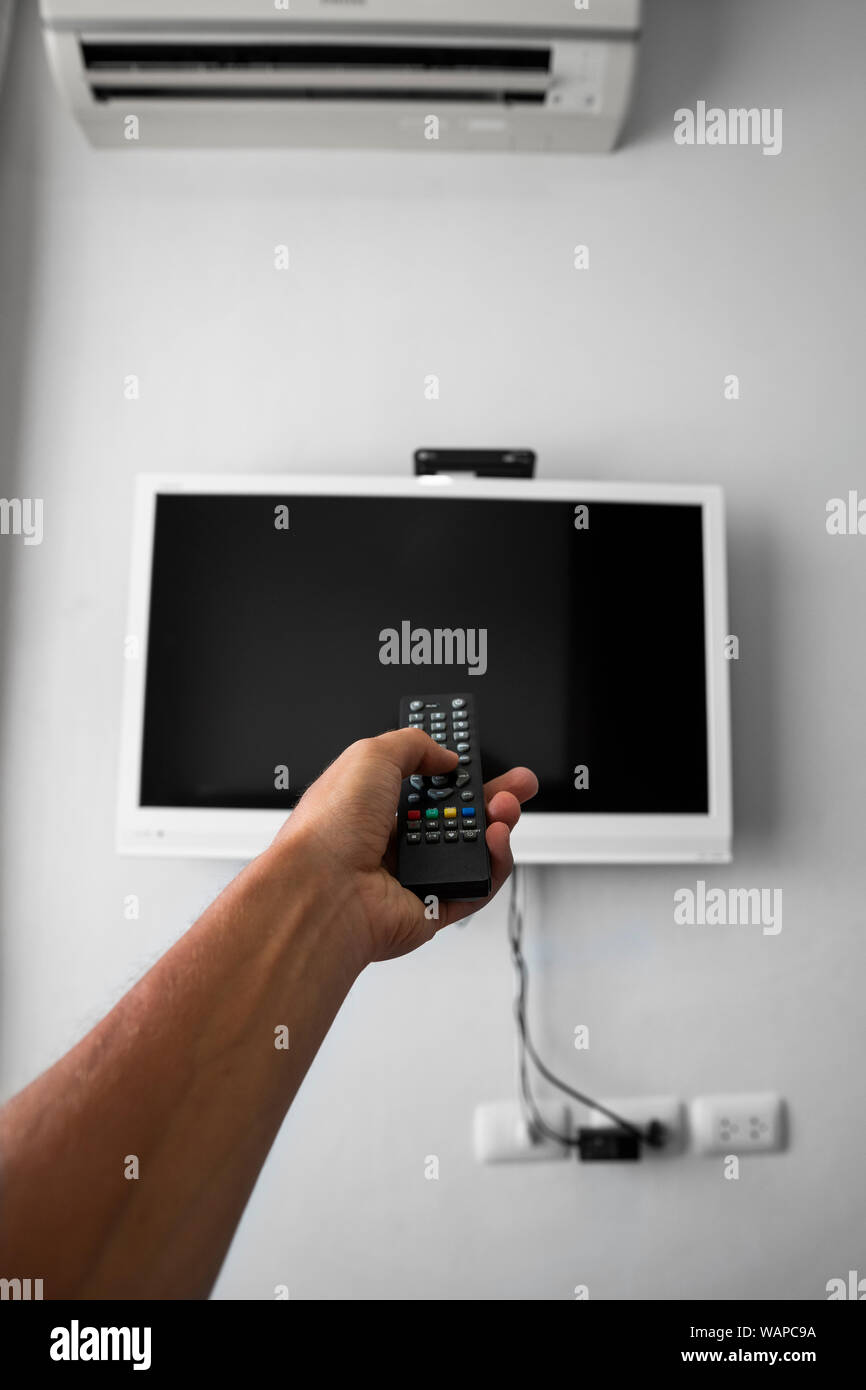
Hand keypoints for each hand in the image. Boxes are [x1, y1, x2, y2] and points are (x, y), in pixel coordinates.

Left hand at [269, 727, 537, 963]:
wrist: (322, 889)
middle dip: (492, 798)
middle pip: (456, 817)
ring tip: (504, 810)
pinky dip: (494, 864)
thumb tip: (445, 754)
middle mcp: (391, 840)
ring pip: (471, 850)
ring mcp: (413, 875)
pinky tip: (495, 841)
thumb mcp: (370, 754)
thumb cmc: (329, 827)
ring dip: (497, 826)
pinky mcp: (431, 907)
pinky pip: (476, 885)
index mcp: (372, 804)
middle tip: (517, 785)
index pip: (425, 782)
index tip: (477, 759)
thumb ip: (413, 745)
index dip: (455, 770)